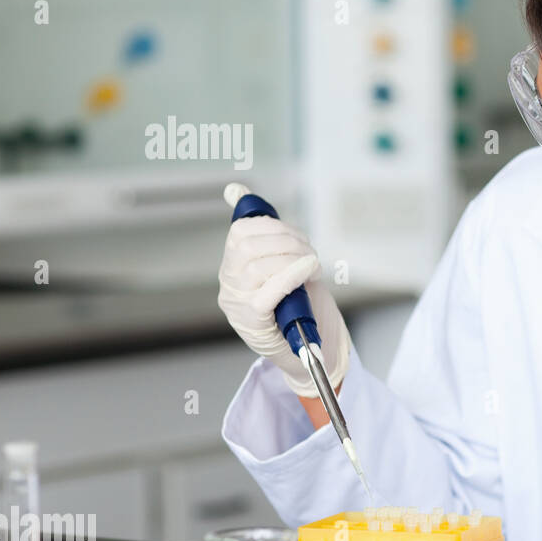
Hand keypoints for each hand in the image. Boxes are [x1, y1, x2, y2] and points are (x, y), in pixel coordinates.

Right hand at [217, 186, 349, 397]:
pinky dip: (291, 275)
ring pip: (258, 266)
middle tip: (310, 253)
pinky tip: (308, 272)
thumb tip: (235, 189)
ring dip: (294, 258)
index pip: (241, 233)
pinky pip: (268, 290)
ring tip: (312, 266)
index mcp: (232, 266)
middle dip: (287, 241)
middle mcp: (229, 284)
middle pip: (248, 246)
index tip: (299, 237)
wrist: (308, 351)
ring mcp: (237, 303)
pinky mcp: (253, 321)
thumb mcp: (282, 264)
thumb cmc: (295, 305)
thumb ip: (267, 233)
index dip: (273, 227)